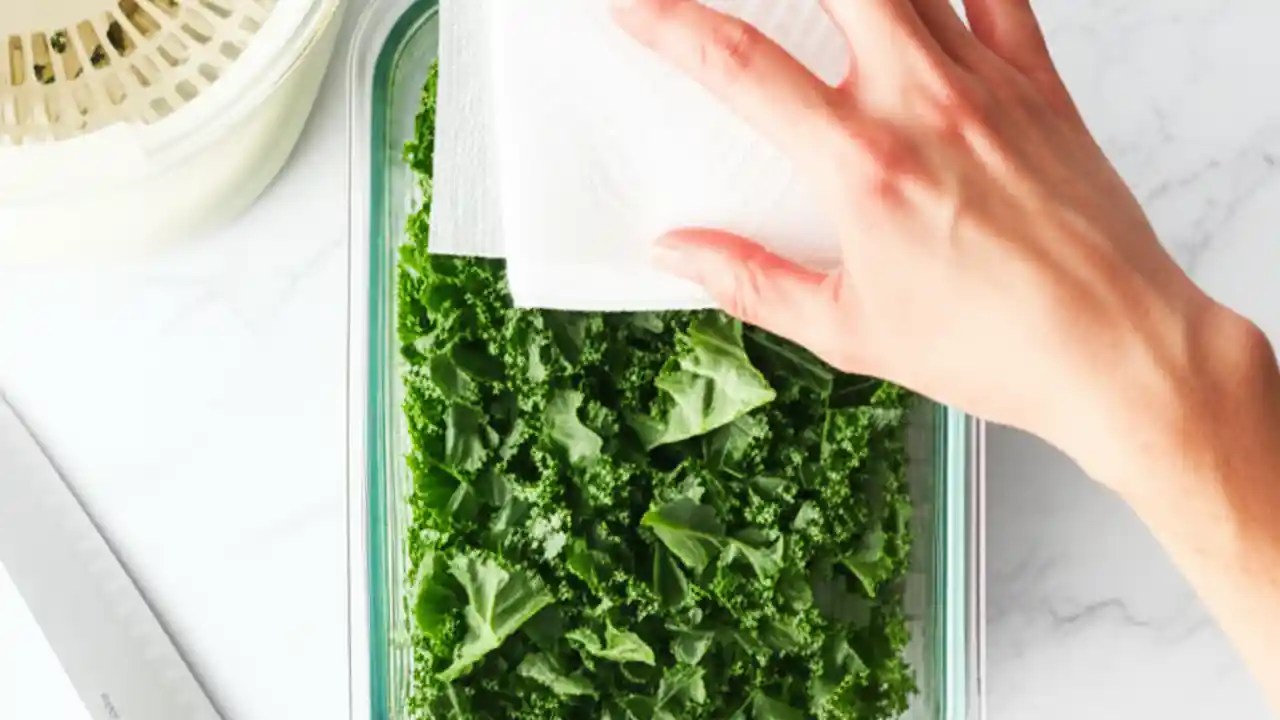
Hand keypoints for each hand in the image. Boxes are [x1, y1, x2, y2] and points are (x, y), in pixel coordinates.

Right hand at [613, 0, 1261, 482]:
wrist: (1116, 350)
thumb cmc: (994, 346)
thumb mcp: (848, 331)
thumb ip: (751, 282)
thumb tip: (680, 252)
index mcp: (862, 167)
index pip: (742, 68)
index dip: (672, 26)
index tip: (636, 11)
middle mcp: (923, 105)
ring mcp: (986, 85)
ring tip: (828, 4)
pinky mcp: (1041, 84)